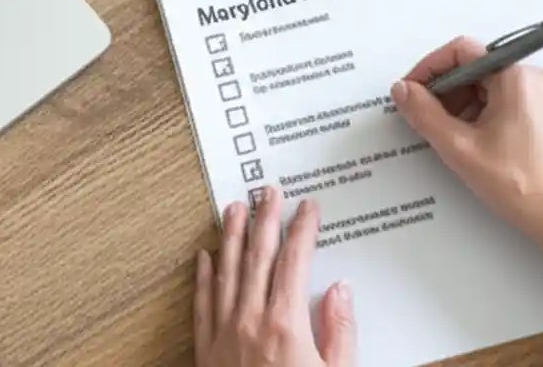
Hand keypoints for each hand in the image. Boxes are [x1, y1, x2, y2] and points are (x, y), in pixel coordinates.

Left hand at [195, 188, 355, 366]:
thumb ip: (340, 332)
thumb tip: (341, 291)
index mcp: (287, 325)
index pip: (295, 262)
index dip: (302, 230)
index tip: (307, 208)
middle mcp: (251, 322)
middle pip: (258, 257)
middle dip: (265, 219)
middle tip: (268, 192)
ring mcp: (224, 334)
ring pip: (226, 273)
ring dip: (231, 236)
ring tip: (234, 209)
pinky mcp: (206, 351)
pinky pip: (201, 304)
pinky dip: (202, 277)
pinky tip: (203, 256)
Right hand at [389, 36, 542, 240]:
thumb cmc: (521, 185)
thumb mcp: (460, 148)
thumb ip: (425, 113)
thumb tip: (403, 90)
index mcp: (516, 77)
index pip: (462, 51)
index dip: (429, 68)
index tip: (411, 89)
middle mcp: (533, 78)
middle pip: (473, 68)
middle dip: (444, 91)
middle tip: (423, 117)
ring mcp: (540, 95)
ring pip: (486, 85)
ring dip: (460, 104)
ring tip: (448, 135)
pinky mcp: (541, 112)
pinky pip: (501, 99)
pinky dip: (479, 113)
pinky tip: (468, 140)